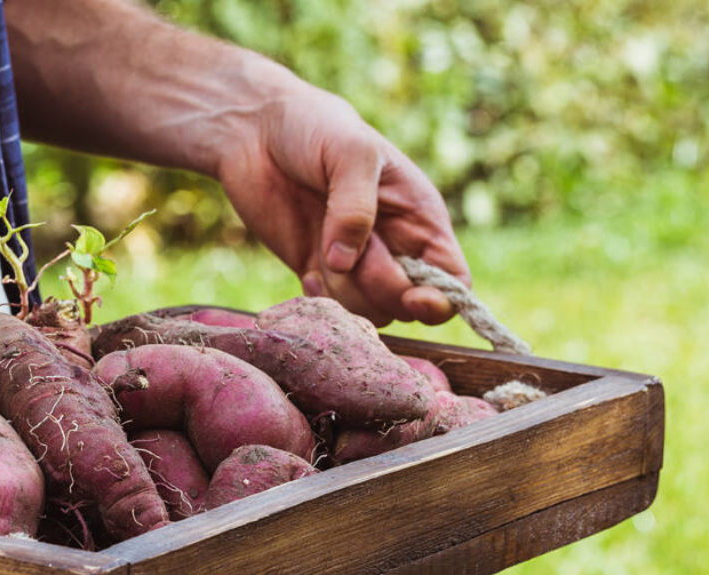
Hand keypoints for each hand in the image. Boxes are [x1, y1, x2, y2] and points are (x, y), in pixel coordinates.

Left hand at [216, 84, 470, 326]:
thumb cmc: (314, 127)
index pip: (452, 280)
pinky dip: (321, 299)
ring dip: (345, 293)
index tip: (415, 297)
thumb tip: (345, 263)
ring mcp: (355, 263)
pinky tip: (307, 267)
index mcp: (419, 217)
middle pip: (407, 304)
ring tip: (322, 248)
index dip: (441, 299)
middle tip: (350, 248)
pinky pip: (332, 309)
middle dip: (380, 286)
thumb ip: (355, 207)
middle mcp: (394, 246)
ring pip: (369, 313)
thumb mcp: (350, 151)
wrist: (255, 131)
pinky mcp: (318, 272)